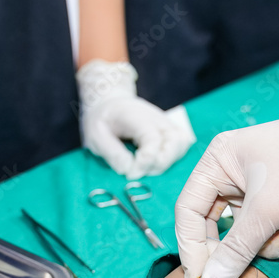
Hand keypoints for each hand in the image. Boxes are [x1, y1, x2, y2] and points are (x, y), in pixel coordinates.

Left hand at [76, 60, 193, 180]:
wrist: (112, 104)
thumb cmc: (103, 120)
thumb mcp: (95, 135)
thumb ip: (111, 152)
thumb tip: (127, 170)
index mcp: (137, 116)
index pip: (152, 140)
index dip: (145, 161)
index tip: (130, 174)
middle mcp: (157, 118)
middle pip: (174, 142)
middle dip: (159, 164)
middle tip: (138, 171)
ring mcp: (167, 123)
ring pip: (182, 144)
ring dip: (168, 162)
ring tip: (147, 168)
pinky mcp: (171, 130)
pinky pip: (182, 144)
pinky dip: (173, 157)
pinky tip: (155, 162)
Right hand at [174, 87, 278, 277]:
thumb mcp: (270, 208)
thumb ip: (237, 248)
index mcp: (218, 161)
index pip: (188, 211)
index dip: (192, 248)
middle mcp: (231, 172)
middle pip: (217, 227)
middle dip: (239, 248)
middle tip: (244, 271)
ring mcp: (257, 186)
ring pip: (247, 233)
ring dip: (269, 243)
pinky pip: (269, 229)